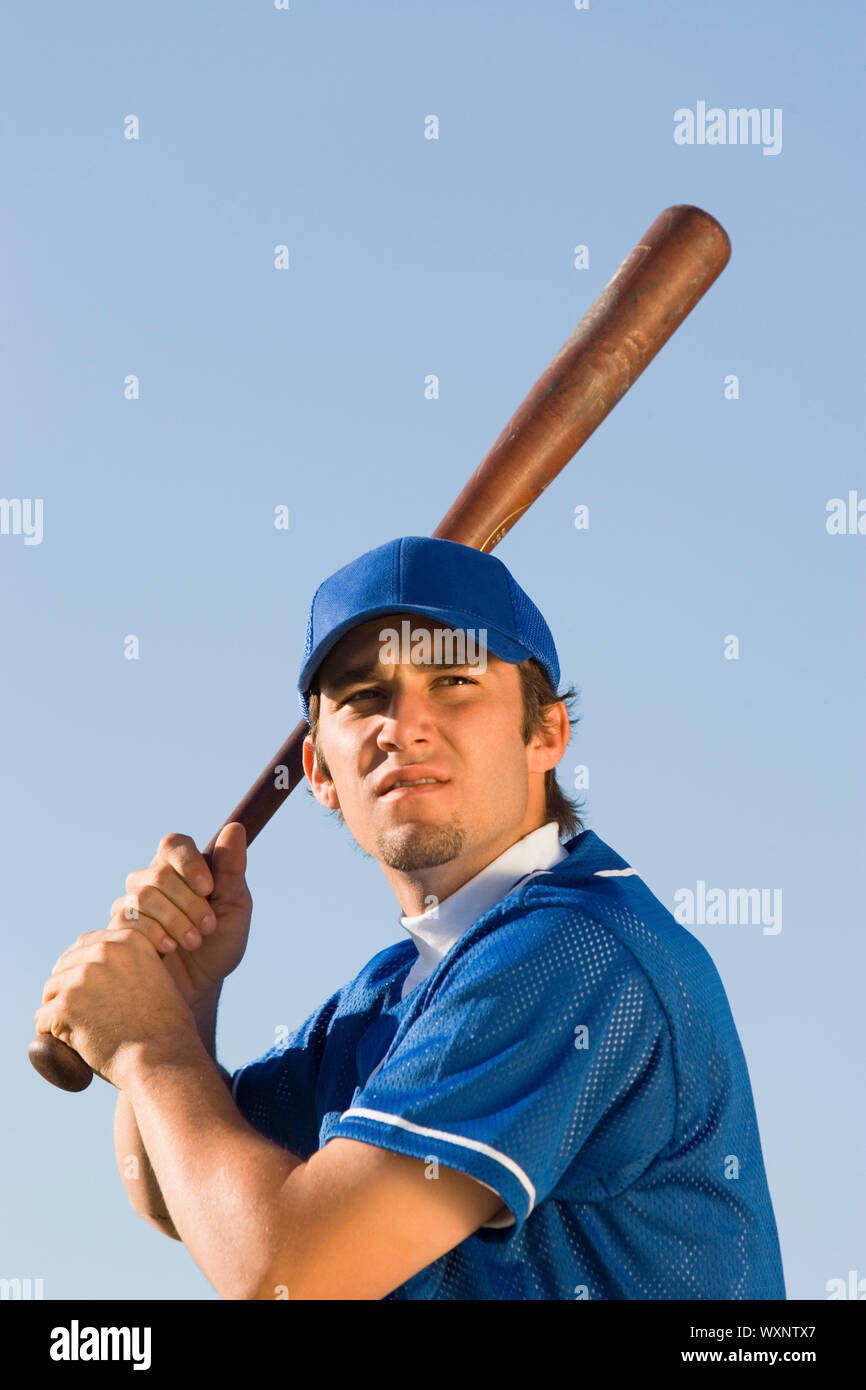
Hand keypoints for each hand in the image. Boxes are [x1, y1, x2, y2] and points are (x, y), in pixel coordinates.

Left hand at [34, 927, 199, 1088]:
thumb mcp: (156, 976)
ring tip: (76, 1029)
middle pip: (66, 964)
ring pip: (51, 989)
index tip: (85, 989)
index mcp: (129, 940)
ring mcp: (83, 977)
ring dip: (57, 1008)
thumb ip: (130, 962)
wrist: (162, 1056)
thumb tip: (98, 962)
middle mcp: (105, 950)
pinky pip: (43, 1018)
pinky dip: (50, 1033)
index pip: (86, 943)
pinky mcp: (67, 1004)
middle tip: (78, 1012)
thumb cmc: (164, 1025)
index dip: (81, 966)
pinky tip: (66, 1043)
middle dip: (67, 987)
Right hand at [110, 823, 251, 1010]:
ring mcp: (128, 905)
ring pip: (142, 898)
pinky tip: (169, 950)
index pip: (174, 845)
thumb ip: (232, 870)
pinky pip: (126, 923)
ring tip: (194, 941)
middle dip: (188, 902)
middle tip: (208, 928)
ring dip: (174, 920)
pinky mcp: (115, 932)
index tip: (209, 889)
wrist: (199, 988)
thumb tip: (235, 828)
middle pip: (158, 873)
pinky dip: (154, 936)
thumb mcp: (234, 908)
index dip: (189, 863)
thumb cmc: (219, 945)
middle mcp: (150, 880)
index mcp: (180, 868)